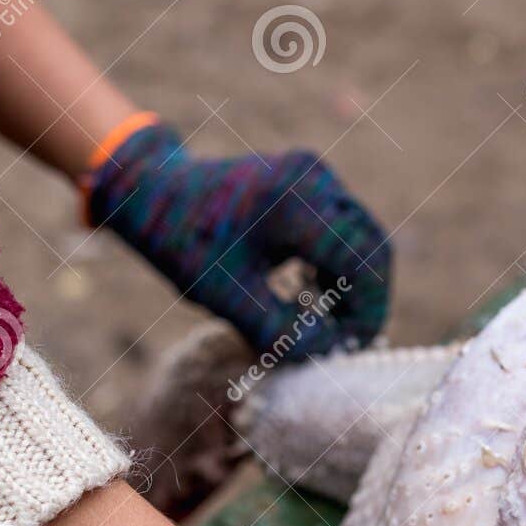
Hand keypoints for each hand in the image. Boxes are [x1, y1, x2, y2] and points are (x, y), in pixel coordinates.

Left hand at [85, 118, 389, 356]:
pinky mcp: (311, 179)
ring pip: (363, 237)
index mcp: (293, 203)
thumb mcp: (225, 296)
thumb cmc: (182, 242)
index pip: (362, 262)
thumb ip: (279, 329)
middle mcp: (314, 179)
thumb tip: (332, 351)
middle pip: (373, 247)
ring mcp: (315, 174)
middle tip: (346, 339)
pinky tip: (313, 293)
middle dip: (368, 299)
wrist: (152, 189)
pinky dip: (339, 264)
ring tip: (327, 321)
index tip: (349, 347)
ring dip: (356, 282)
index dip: (368, 311)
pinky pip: (345, 226)